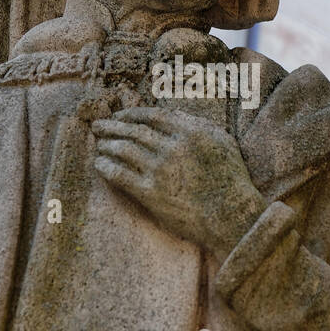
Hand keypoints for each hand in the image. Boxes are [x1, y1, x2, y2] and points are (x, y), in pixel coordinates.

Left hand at [91, 107, 266, 261]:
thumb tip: (176, 117)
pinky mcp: (151, 193)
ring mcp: (160, 170)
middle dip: (112, 126)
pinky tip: (99, 164)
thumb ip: (199, 127)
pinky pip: (120, 175)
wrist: (230, 216)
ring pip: (123, 149)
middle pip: (133, 130)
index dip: (131, 113)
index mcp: (191, 131)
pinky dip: (106, 166)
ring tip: (99, 145)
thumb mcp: (222, 142)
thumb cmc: (231, 179)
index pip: (152, 115)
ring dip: (107, 145)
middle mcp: (173, 147)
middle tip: (98, 126)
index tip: (120, 116)